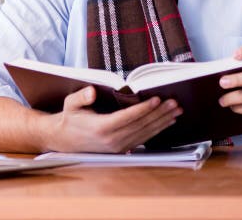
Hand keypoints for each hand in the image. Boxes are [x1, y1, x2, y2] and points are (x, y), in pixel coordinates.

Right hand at [42, 86, 182, 152]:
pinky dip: (157, 130)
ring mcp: (119, 147)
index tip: (157, 99)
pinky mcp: (123, 149)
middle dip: (159, 113)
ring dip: (162, 122)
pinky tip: (167, 121)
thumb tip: (92, 92)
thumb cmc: (70, 118)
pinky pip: (144, 139)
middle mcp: (112, 140)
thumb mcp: (70, 104)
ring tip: (176, 111)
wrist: (65, 140)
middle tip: (175, 103)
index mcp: (101, 128)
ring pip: (145, 133)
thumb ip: (81, 97)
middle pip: (141, 125)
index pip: (127, 117)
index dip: (143, 108)